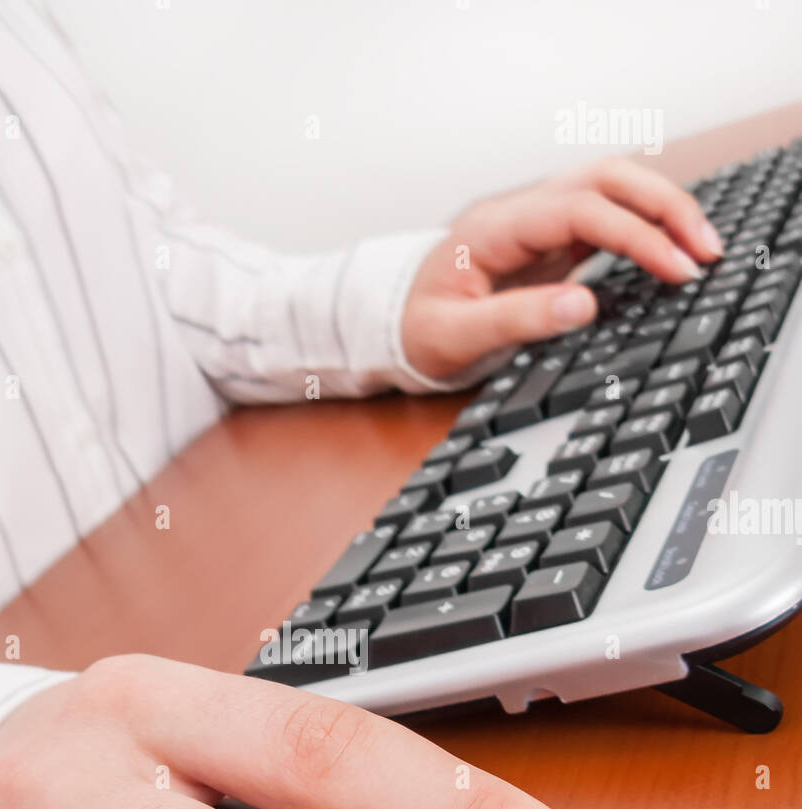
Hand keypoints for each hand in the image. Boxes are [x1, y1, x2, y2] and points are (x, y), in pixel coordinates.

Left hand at [402, 156, 722, 379]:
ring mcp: (536, 225)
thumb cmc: (418, 331)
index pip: (582, 211)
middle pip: (605, 179)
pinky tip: (671, 253)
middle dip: (664, 206)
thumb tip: (584, 305)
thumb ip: (518, 320)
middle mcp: (520, 214)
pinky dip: (644, 228)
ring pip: (610, 189)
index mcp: (495, 229)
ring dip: (660, 210)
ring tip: (702, 249)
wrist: (394, 325)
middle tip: (707, 250)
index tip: (676, 269)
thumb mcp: (457, 337)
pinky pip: (605, 219)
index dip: (635, 234)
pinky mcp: (548, 244)